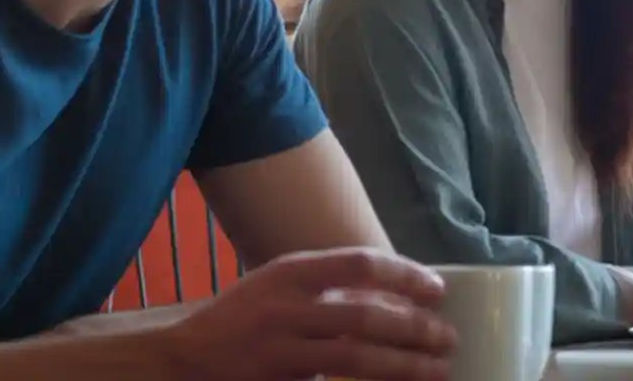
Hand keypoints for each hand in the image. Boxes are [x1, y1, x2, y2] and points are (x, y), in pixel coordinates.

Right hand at [158, 247, 456, 380]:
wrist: (185, 358)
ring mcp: (279, 349)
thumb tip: (394, 296)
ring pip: (356, 358)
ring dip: (404, 365)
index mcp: (289, 271)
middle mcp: (285, 306)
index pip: (359, 263)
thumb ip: (325, 287)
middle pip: (365, 315)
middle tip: (447, 337)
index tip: (437, 289)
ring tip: (438, 369)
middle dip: (414, 328)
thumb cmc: (241, 318)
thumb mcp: (278, 286)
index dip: (405, 274)